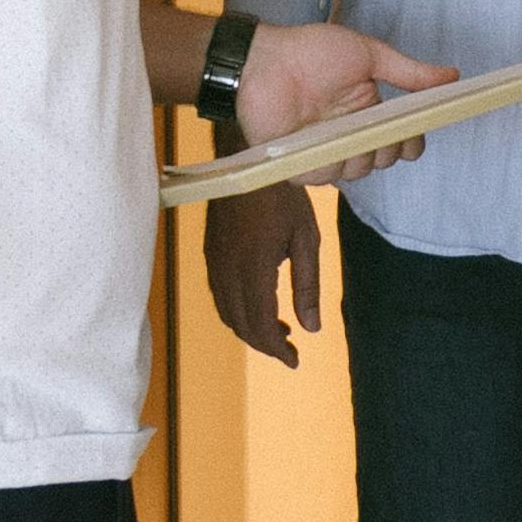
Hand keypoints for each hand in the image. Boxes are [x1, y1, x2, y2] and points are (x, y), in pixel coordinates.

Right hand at [204, 182, 320, 368]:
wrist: (247, 160)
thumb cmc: (284, 196)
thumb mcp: (306, 240)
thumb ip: (308, 286)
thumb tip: (312, 329)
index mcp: (253, 267)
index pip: (259, 323)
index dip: (275, 349)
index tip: (294, 360)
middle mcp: (227, 269)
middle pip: (240, 324)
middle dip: (264, 343)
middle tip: (290, 351)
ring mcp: (214, 261)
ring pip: (226, 312)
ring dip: (249, 329)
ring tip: (279, 331)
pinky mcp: (210, 253)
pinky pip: (219, 295)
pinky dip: (237, 311)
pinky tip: (258, 307)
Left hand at [233, 18, 454, 159]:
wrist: (261, 60)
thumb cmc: (311, 51)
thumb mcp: (368, 54)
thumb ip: (409, 72)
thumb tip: (453, 76)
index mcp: (368, 110)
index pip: (400, 140)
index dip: (411, 143)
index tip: (414, 137)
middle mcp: (348, 134)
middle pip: (381, 160)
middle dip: (385, 149)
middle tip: (379, 131)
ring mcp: (323, 150)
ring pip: (355, 172)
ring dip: (357, 156)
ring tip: (345, 132)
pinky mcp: (298, 163)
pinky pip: (323, 177)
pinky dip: (327, 164)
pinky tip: (322, 143)